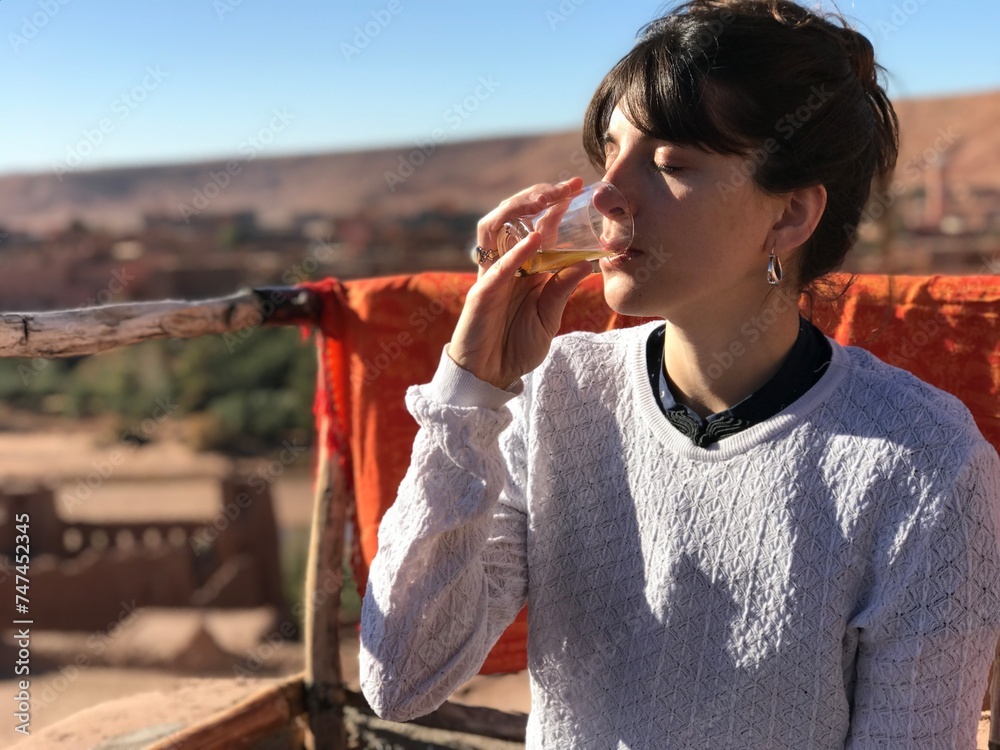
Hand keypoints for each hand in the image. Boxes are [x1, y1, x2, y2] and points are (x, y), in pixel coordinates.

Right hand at [449, 178, 592, 388]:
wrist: (491, 376)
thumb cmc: (517, 346)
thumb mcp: (549, 315)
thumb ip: (563, 287)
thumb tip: (587, 261)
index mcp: (523, 266)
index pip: (538, 225)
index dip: (555, 204)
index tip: (578, 187)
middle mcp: (505, 264)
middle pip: (512, 216)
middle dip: (537, 195)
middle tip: (565, 186)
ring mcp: (490, 276)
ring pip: (494, 228)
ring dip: (518, 209)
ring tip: (544, 200)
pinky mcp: (481, 295)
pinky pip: (497, 268)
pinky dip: (517, 251)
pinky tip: (537, 238)